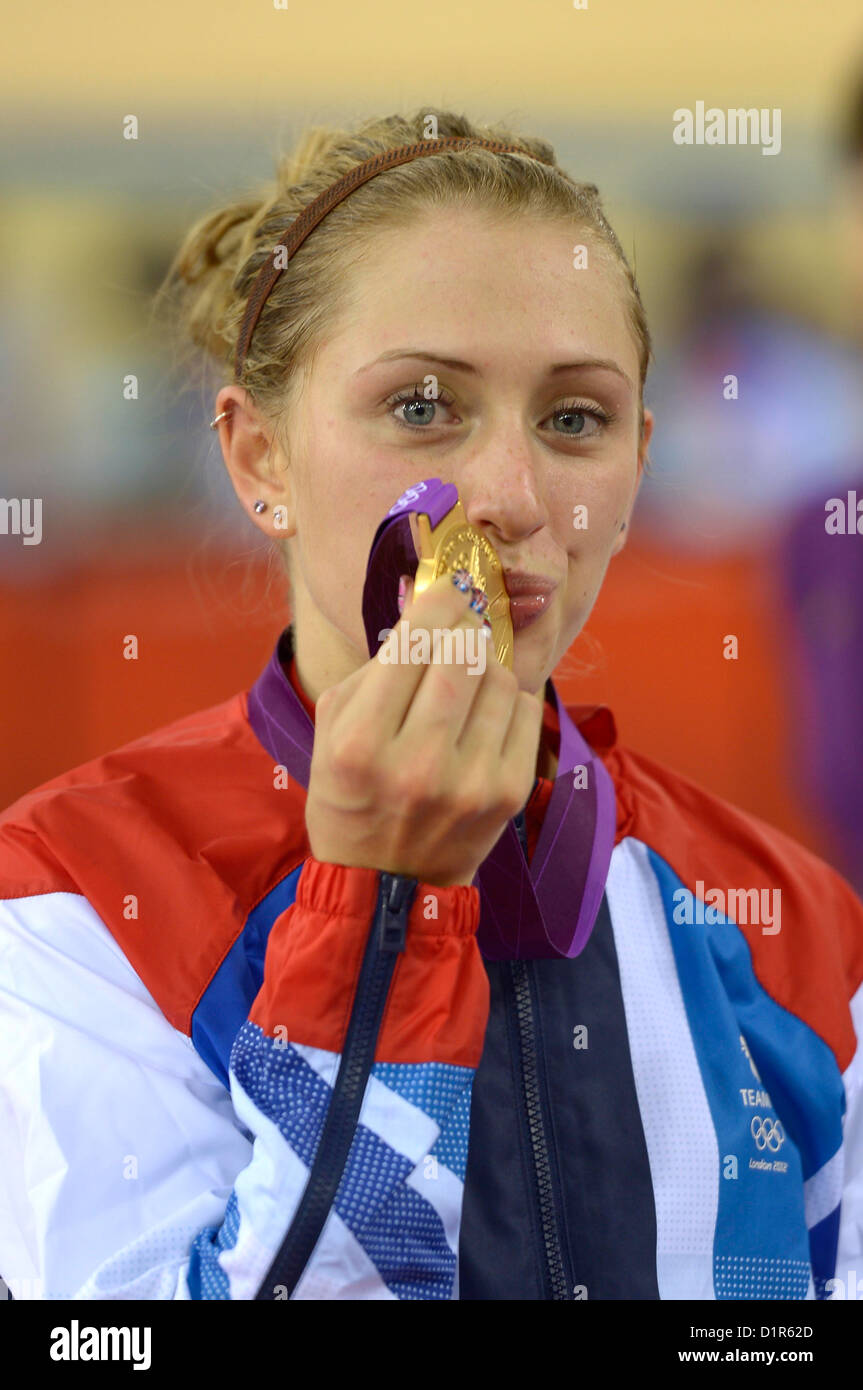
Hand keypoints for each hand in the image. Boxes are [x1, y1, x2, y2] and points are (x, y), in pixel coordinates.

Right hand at [304, 573, 543, 886]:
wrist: (386, 885)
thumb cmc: (351, 795)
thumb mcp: (332, 731)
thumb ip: (375, 667)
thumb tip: (430, 606)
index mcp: (361, 743)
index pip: (415, 641)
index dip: (439, 601)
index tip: (446, 589)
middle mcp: (417, 763)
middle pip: (463, 653)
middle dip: (463, 626)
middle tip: (458, 624)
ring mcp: (470, 781)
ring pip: (499, 678)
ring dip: (484, 665)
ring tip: (464, 681)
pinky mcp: (507, 793)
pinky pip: (524, 711)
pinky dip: (506, 699)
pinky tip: (483, 714)